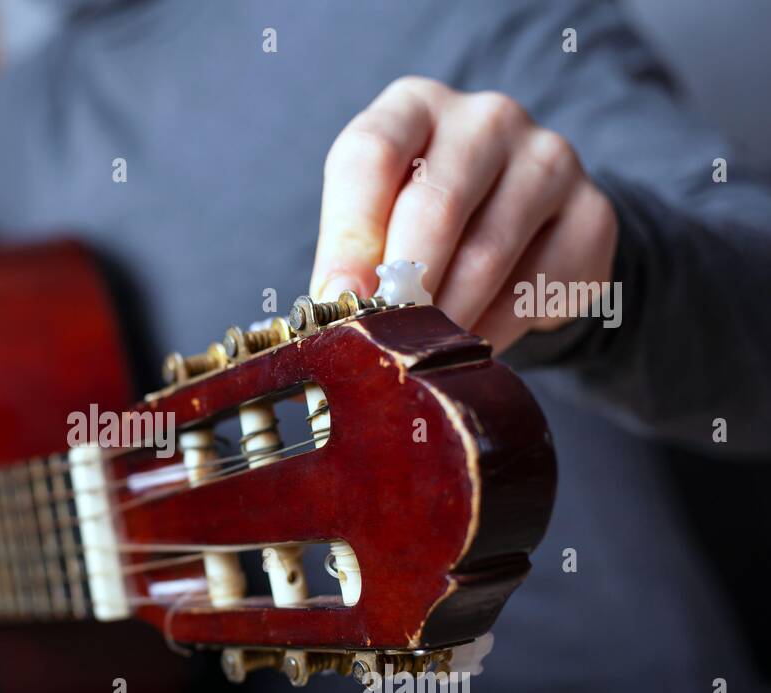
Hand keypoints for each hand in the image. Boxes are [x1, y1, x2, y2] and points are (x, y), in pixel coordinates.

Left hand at [310, 77, 617, 352]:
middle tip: (381, 339)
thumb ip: (354, 252)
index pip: (371, 154)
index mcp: (413, 108)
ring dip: (447, 318)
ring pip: (488, 254)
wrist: (523, 227)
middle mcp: (486, 119)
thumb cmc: (420, 223)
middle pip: (435, 205)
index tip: (338, 299)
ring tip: (421, 351)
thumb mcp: (376, 221)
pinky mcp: (592, 213)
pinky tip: (475, 342)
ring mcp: (548, 159)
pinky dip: (498, 327)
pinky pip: (537, 285)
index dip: (350, 235)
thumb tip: (334, 305)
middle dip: (402, 286)